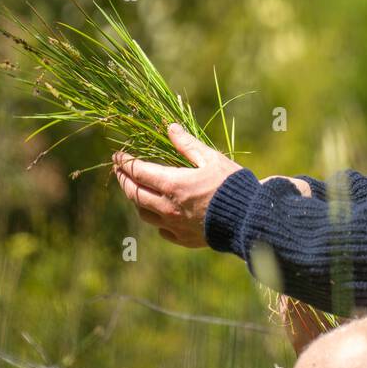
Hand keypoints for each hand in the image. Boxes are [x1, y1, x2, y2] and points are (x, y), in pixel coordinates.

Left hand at [112, 123, 242, 247]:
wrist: (249, 219)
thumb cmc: (232, 185)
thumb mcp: (211, 159)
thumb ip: (188, 145)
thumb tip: (170, 128)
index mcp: (173, 185)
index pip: (138, 172)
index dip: (125, 162)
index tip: (117, 155)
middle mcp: (167, 208)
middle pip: (134, 194)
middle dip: (123, 180)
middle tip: (120, 170)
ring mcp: (174, 226)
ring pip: (144, 214)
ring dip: (136, 200)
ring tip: (136, 190)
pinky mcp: (183, 239)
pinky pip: (161, 230)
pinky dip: (156, 218)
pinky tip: (159, 212)